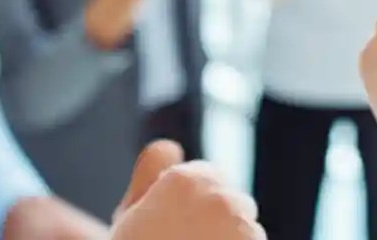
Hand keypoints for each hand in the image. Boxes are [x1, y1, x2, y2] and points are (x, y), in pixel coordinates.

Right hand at [112, 141, 264, 239]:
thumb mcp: (128, 216)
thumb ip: (149, 175)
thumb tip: (172, 146)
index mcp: (185, 180)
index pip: (210, 175)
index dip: (194, 204)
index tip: (177, 228)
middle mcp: (218, 196)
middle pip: (234, 203)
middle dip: (218, 223)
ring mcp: (242, 227)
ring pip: (248, 230)